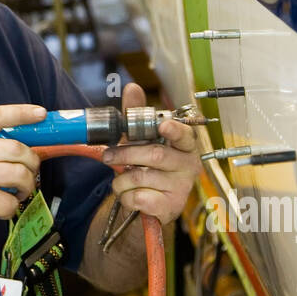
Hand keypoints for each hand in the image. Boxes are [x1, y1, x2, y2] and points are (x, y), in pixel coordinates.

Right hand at [0, 103, 45, 248]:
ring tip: (19, 191)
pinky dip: (12, 207)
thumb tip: (20, 142)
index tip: (40, 113)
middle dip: (32, 160)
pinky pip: (12, 200)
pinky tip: (0, 208)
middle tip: (31, 169)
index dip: (21, 113)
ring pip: (20, 173)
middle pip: (15, 147)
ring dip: (27, 185)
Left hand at [100, 83, 199, 225]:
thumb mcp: (138, 140)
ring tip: (121, 179)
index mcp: (184, 145)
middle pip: (155, 155)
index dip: (174, 130)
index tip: (163, 125)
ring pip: (142, 177)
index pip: (185, 135)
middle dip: (126, 154)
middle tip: (108, 155)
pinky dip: (125, 196)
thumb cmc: (144, 166)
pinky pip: (139, 197)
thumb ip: (135, 115)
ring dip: (122, 179)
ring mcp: (181, 188)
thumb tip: (133, 88)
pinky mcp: (170, 207)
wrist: (143, 203)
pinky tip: (130, 195)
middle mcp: (189, 166)